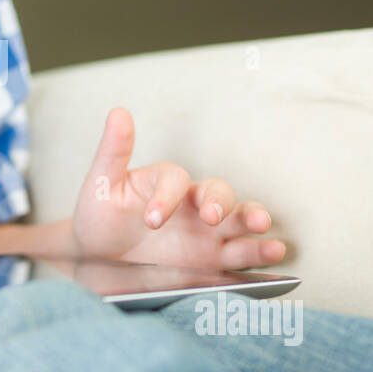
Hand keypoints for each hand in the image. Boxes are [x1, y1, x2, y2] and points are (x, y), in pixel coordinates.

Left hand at [70, 107, 285, 269]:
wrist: (99, 253)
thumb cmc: (102, 213)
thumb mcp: (101, 183)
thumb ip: (113, 151)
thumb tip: (118, 113)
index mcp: (165, 182)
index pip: (175, 180)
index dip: (166, 197)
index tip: (151, 220)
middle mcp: (191, 203)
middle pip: (218, 192)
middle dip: (221, 202)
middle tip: (212, 217)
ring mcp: (205, 231)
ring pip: (238, 219)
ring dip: (253, 221)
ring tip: (263, 229)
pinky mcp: (211, 258)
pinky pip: (240, 254)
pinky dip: (259, 253)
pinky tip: (273, 253)